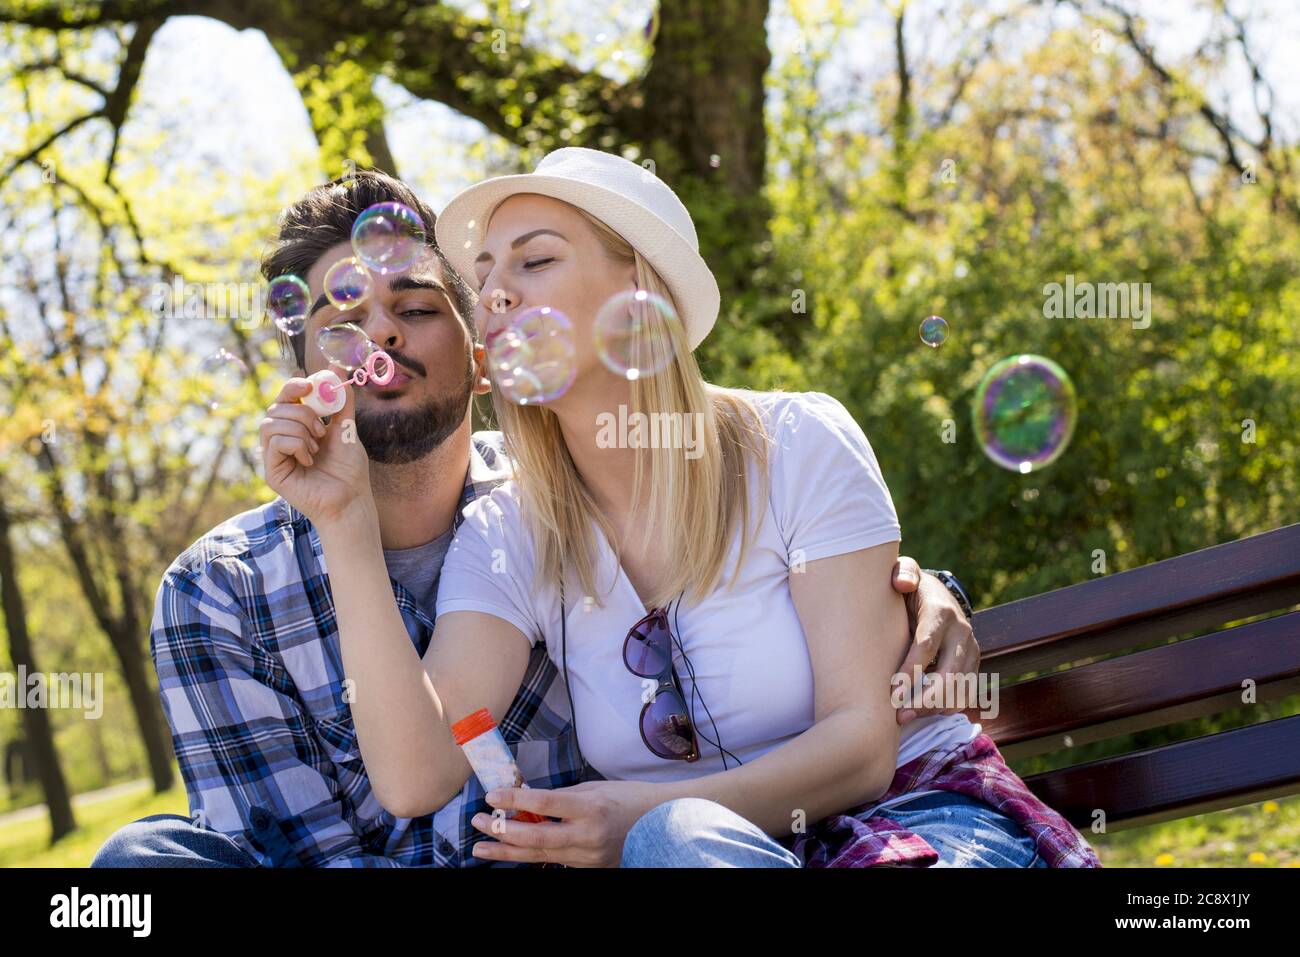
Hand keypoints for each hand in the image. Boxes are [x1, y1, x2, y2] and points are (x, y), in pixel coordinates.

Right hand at [259, 376, 374, 527]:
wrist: (351, 498)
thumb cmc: (349, 468)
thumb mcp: (346, 427)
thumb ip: (340, 400)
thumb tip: (335, 367)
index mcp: (297, 427)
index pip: (284, 398)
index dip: (292, 386)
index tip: (308, 384)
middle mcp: (282, 439)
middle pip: (276, 407)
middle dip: (302, 412)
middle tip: (322, 429)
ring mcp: (274, 455)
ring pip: (272, 422)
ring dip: (300, 430)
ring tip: (317, 446)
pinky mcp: (272, 471)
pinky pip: (273, 442)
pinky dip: (295, 444)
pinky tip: (308, 459)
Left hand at [469, 780, 663, 867]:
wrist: (661, 825)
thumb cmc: (629, 799)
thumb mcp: (595, 789)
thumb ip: (562, 796)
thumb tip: (529, 800)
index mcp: (590, 808)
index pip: (543, 804)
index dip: (514, 800)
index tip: (492, 795)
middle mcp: (587, 836)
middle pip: (535, 838)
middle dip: (501, 831)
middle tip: (478, 822)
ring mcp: (588, 857)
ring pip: (539, 856)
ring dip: (506, 852)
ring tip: (481, 849)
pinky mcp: (589, 869)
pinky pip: (554, 861)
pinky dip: (531, 856)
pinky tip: (511, 852)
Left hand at [889, 556, 979, 725]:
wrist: (939, 594)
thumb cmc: (912, 588)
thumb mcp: (907, 572)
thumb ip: (903, 572)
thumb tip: (901, 583)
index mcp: (942, 613)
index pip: (926, 646)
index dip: (910, 671)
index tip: (892, 693)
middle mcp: (962, 633)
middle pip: (949, 674)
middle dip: (924, 699)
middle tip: (899, 715)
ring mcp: (971, 649)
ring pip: (960, 688)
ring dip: (934, 707)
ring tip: (906, 717)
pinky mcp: (974, 663)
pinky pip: (966, 691)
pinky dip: (947, 706)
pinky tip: (924, 714)